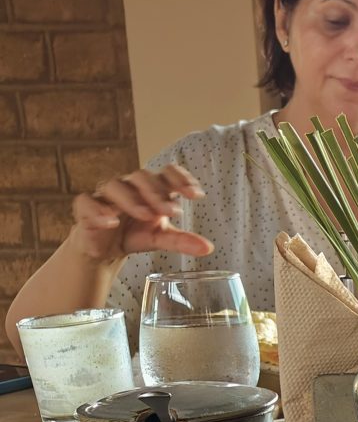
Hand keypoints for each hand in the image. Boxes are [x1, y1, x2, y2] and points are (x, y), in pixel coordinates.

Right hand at [71, 164, 212, 264]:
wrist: (104, 249)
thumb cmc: (135, 234)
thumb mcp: (161, 238)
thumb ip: (182, 241)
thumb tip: (208, 248)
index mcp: (151, 189)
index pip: (166, 173)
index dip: (181, 179)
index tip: (196, 195)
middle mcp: (129, 186)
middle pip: (142, 176)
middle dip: (158, 193)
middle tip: (172, 211)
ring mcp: (105, 195)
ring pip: (115, 185)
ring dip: (133, 200)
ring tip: (147, 215)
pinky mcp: (85, 208)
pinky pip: (86, 202)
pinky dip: (99, 211)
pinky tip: (112, 222)